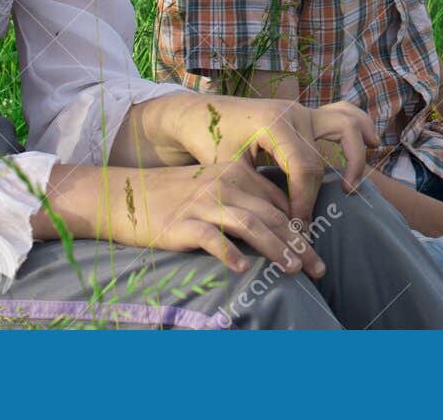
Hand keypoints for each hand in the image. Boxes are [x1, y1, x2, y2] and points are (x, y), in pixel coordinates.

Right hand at [101, 161, 324, 278]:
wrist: (124, 195)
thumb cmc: (172, 195)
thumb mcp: (211, 187)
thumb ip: (243, 198)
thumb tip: (278, 221)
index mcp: (234, 172)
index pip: (277, 200)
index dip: (299, 225)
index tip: (315, 248)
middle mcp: (223, 183)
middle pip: (271, 214)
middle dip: (299, 242)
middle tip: (318, 267)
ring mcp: (203, 203)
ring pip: (250, 225)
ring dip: (276, 249)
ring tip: (293, 269)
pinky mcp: (183, 222)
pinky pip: (212, 239)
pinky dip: (230, 254)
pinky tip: (243, 270)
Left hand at [151, 92, 380, 227]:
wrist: (199, 114)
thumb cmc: (208, 142)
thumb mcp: (227, 170)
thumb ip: (256, 193)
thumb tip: (281, 227)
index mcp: (275, 122)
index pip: (304, 168)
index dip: (304, 202)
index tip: (297, 229)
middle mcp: (294, 111)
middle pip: (321, 157)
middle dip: (318, 194)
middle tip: (309, 222)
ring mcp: (302, 110)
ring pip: (344, 125)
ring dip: (355, 152)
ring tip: (355, 182)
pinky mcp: (305, 114)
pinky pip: (341, 115)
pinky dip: (359, 126)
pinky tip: (372, 141)